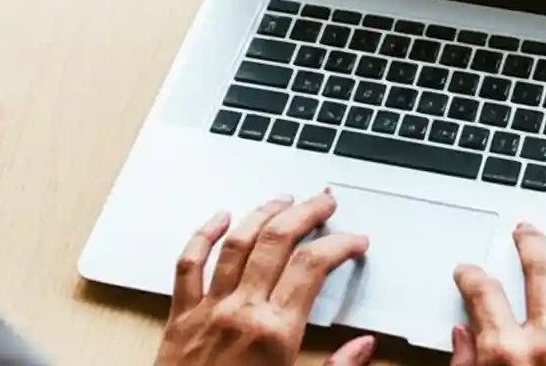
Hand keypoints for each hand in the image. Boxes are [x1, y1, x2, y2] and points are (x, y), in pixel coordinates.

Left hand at [154, 190, 375, 365]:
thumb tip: (366, 346)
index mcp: (276, 334)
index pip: (314, 267)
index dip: (340, 244)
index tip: (356, 241)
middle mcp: (241, 313)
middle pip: (277, 241)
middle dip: (306, 212)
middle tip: (325, 200)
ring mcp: (207, 311)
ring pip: (236, 243)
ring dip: (262, 213)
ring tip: (283, 199)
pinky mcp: (179, 318)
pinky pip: (188, 264)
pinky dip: (202, 235)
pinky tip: (218, 217)